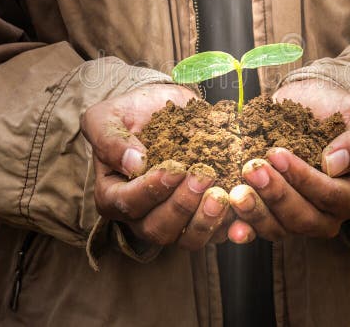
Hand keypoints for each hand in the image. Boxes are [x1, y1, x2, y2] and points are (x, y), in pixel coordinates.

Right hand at [82, 84, 232, 249]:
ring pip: (189, 239)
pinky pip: (217, 232)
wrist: (162, 109)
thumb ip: (111, 140)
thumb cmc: (129, 114)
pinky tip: (242, 202)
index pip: (128, 204)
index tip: (174, 168)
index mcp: (113, 196)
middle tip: (203, 176)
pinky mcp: (202, 218)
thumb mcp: (106, 118)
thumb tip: (133, 162)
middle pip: (159, 228)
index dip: (152, 190)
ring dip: (207, 221)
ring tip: (221, 195)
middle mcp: (142, 217)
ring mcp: (174, 221)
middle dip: (183, 206)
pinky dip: (232, 223)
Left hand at [227, 79, 349, 242]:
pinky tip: (229, 222)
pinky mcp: (272, 214)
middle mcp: (329, 215)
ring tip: (236, 190)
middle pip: (304, 219)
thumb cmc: (338, 110)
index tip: (277, 154)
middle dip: (276, 195)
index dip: (304, 179)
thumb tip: (335, 164)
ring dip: (256, 213)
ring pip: (279, 229)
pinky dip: (243, 227)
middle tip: (252, 168)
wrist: (307, 105)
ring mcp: (298, 218)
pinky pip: (258, 229)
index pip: (332, 197)